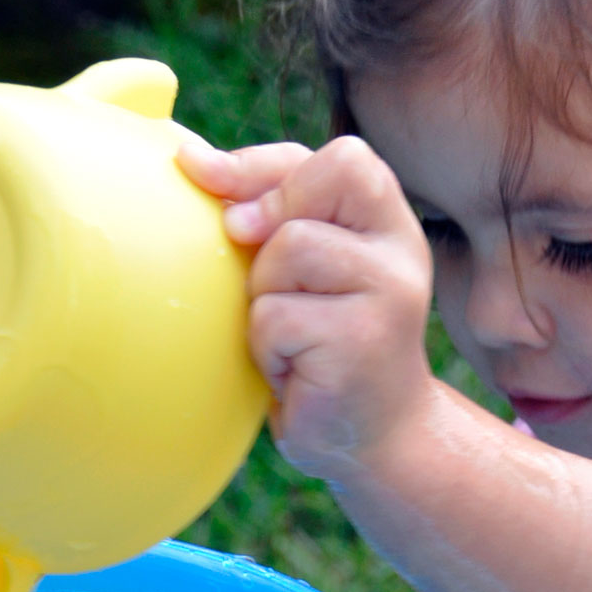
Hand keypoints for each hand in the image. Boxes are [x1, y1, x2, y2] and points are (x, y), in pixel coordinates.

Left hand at [174, 128, 437, 480]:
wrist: (375, 436)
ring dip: (264, 298)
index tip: (227, 207)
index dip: (273, 172)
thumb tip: (189, 155)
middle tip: (270, 283)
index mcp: (388, 222)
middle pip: (312, 192)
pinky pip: (275, 317)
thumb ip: (268, 206)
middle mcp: (402, 250)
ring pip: (287, 251)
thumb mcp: (301, 264)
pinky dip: (267, 348)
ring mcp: (391, 295)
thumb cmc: (321, 344)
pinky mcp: (362, 342)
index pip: (342, 157)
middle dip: (269, 233)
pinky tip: (294, 371)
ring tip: (290, 339)